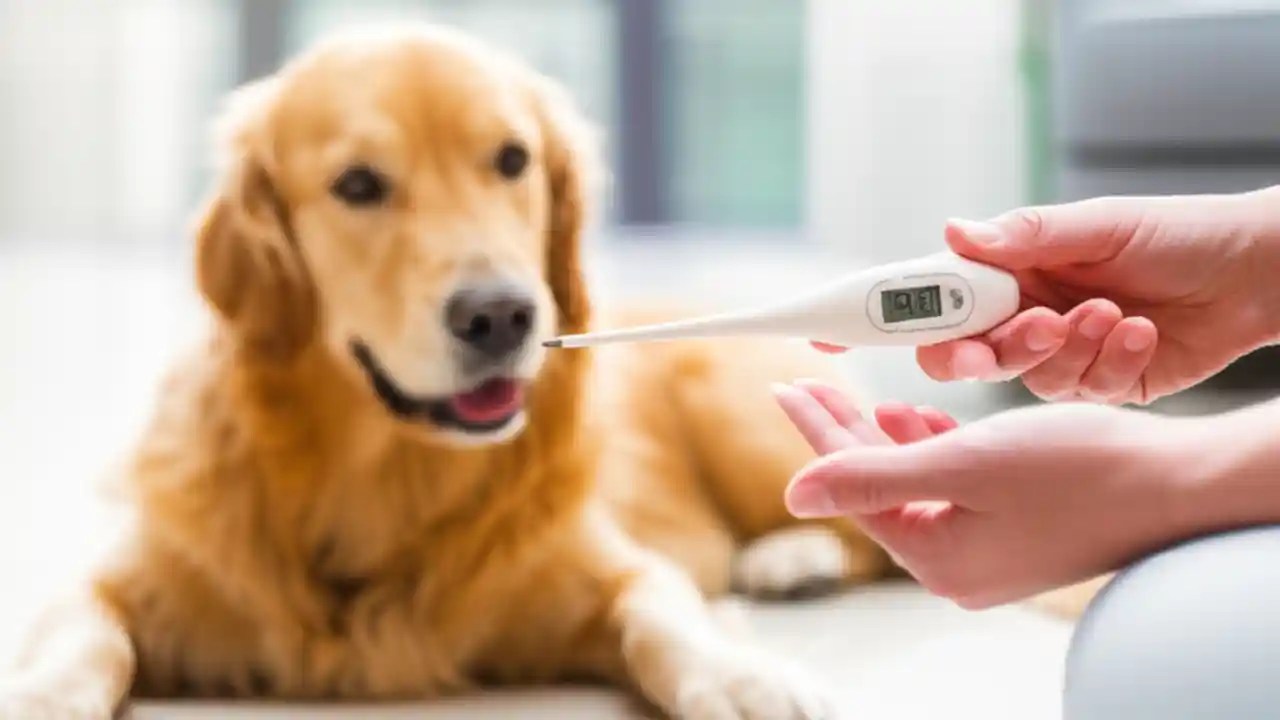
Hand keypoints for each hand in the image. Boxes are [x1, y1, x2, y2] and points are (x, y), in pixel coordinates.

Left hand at [772, 380, 1195, 608]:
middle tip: (808, 386)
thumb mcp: (962, 464)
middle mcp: (958, 567)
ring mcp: (990, 553)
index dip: (816, 430)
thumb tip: (793, 493)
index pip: (853, 486)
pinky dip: (934, 451)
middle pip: (880, 486)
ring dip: (889, 438)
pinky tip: (920, 419)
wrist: (1181, 485)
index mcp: (937, 558)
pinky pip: (955, 490)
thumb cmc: (1078, 469)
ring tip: (859, 398)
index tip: (783, 388)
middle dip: (845, 431)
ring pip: (917, 483)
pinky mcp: (1018, 532)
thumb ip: (872, 476)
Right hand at [817, 189, 1279, 403]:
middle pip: (958, 350)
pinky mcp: (1093, 387)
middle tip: (1007, 336)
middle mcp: (1020, 312)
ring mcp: (1054, 353)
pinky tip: (1139, 331)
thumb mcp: (1101, 225)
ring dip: (1059, 350)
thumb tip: (954, 233)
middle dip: (976, 350)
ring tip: (1106, 313)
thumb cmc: (1178, 234)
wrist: (1253, 276)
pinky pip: (1076, 392)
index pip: (927, 293)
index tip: (825, 333)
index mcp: (1008, 269)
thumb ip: (1027, 236)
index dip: (875, 313)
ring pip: (1018, 377)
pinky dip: (1107, 363)